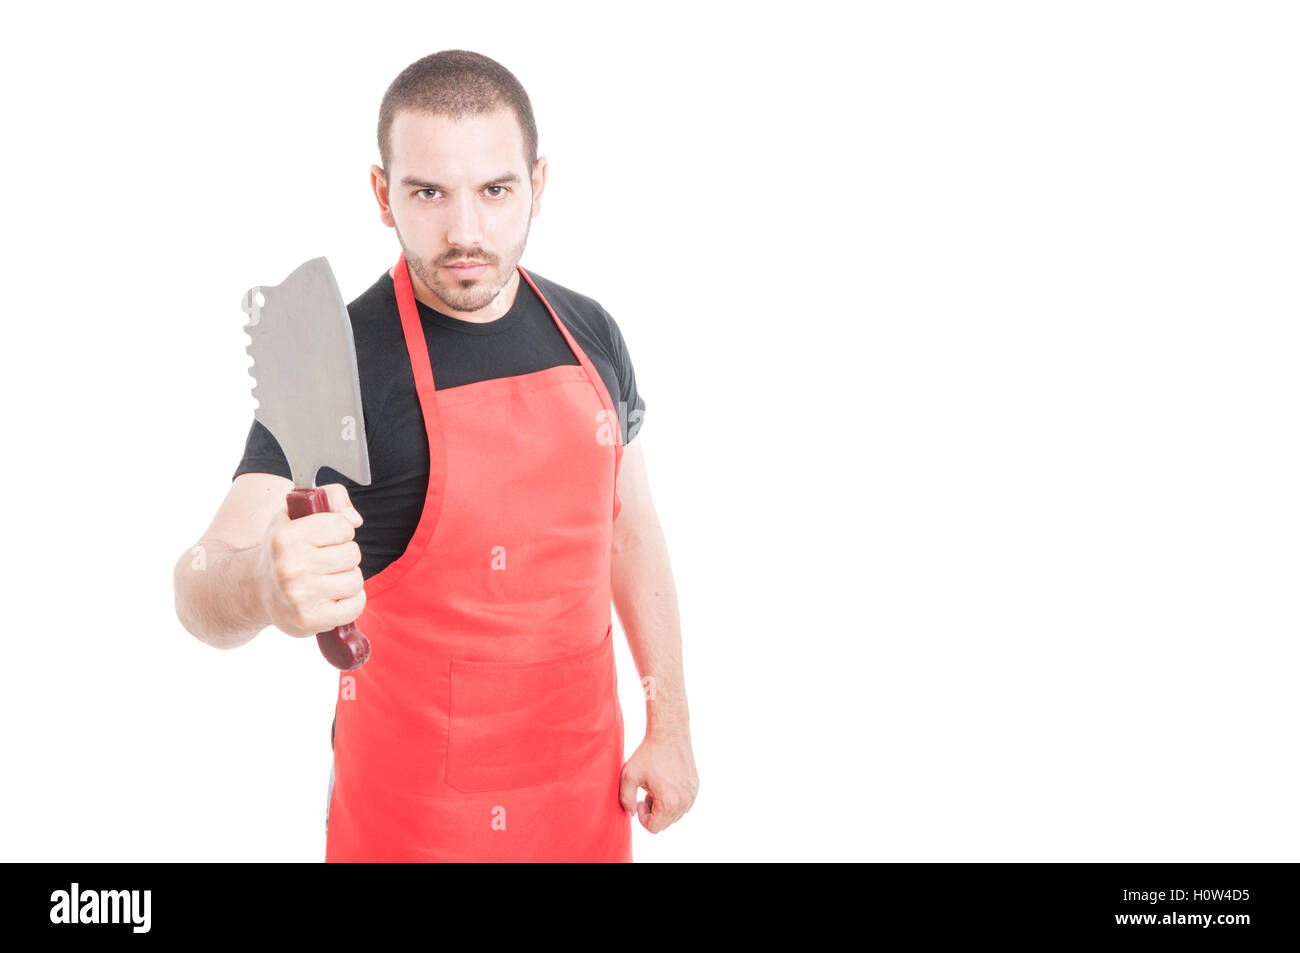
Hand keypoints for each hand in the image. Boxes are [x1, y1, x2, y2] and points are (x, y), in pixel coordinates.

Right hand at [256, 483, 365, 638]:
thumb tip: (354, 520)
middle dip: (344, 556)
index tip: (325, 538)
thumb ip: (331, 497)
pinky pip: (355, 606)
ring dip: (347, 579)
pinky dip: (351, 602)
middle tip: (324, 561)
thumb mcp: (297, 513)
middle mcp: (289, 566)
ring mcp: (298, 596)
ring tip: (326, 579)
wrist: (254, 590)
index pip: (343, 526)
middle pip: (352, 554)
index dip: (340, 531)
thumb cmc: (285, 549)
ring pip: (355, 580)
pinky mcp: (309, 620)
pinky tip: (332, 597)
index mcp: (285, 536)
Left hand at [618, 727, 698, 833]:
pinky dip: (673, 800)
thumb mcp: (629, 775)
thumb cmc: (648, 754)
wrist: (669, 734)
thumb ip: (625, 800)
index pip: (653, 828)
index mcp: (669, 802)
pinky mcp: (696, 787)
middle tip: (646, 792)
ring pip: (675, 815)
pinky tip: (665, 783)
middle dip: (653, 812)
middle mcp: (684, 801)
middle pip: (665, 823)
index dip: (642, 817)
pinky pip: (683, 805)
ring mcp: (692, 795)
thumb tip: (630, 815)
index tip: (639, 800)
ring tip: (655, 788)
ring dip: (663, 807)